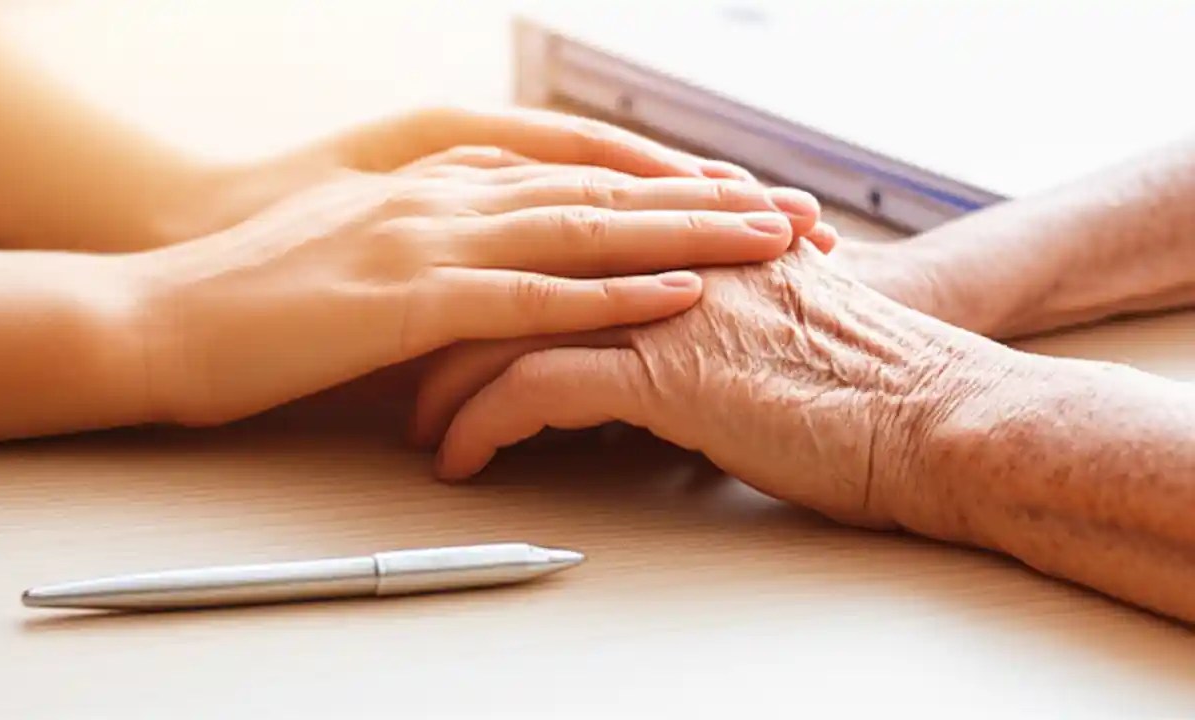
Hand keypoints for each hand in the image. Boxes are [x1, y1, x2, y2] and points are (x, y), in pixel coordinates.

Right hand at [132, 162, 815, 426]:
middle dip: (710, 199)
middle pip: (604, 189)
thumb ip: (441, 263)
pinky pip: (528, 293)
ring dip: (688, 232)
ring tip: (770, 240)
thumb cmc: (259, 300)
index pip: (580, 172)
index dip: (669, 183)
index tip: (745, 197)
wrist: (158, 317)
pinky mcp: (406, 297)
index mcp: (438, 178)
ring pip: (585, 228)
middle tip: (795, 213)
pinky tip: (676, 292)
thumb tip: (511, 298)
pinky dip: (609, 292)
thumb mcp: (363, 259)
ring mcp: (428, 239)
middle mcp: (445, 192)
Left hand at [413, 243, 1004, 527]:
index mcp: (687, 235)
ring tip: (420, 424)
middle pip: (514, 269)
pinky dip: (481, 424)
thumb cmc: (866, 380)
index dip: (489, 269)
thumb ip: (710, 300)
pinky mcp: (665, 372)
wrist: (939, 415)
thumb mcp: (778, 314)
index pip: (554, 232)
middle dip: (448, 324)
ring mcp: (662, 309)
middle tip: (409, 369)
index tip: (449, 310)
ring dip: (447, 380)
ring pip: (508, 325)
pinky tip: (461, 455)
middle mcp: (664, 257)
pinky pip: (534, 389)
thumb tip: (657, 332)